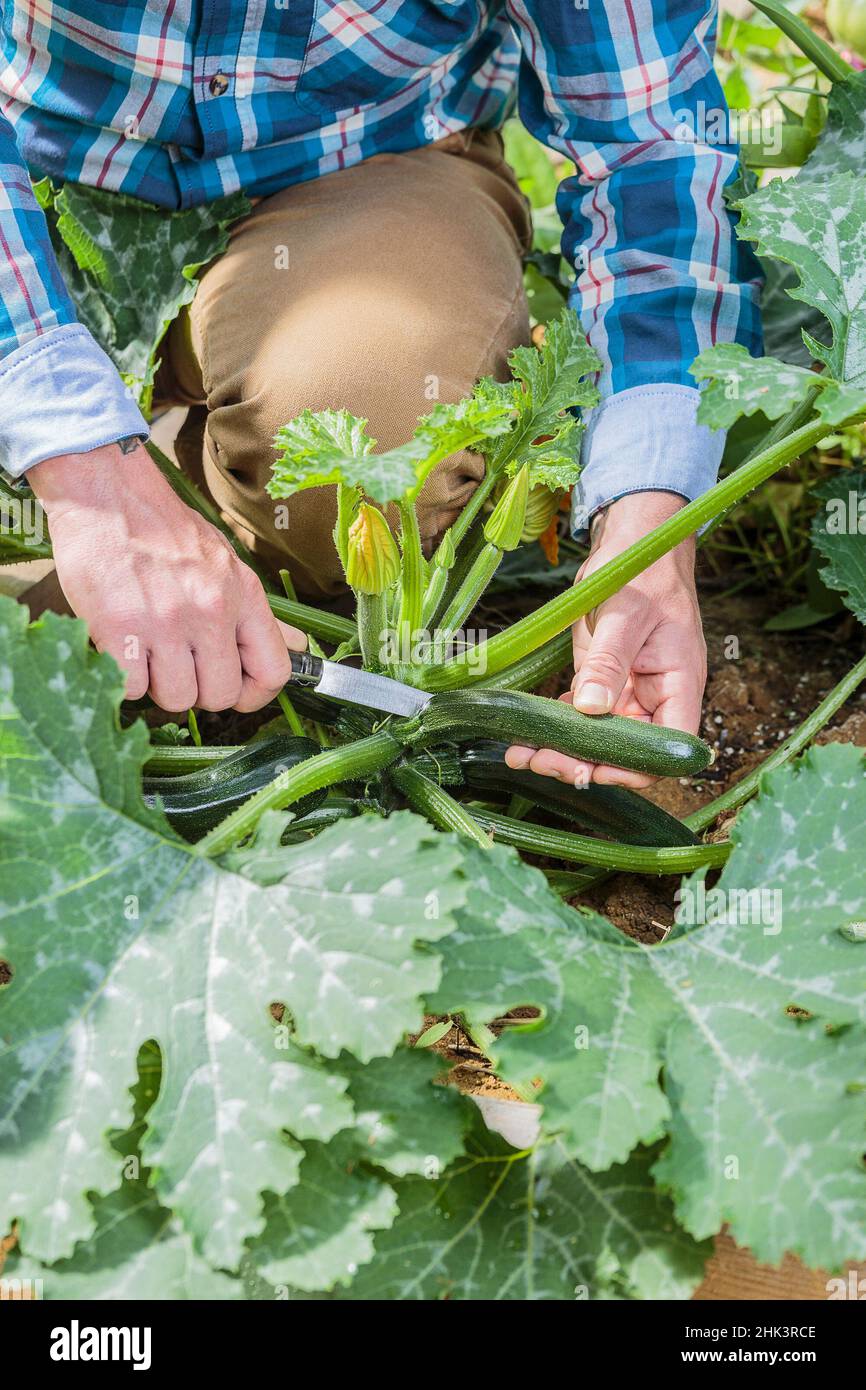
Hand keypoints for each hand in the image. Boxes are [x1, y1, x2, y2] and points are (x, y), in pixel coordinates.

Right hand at [30, 441, 306, 712]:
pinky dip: (125, 678)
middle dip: (198, 690)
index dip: (255, 695)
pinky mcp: (120, 628)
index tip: (236, 692)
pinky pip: (133, 688)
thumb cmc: (163, 529)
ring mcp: (166, 621)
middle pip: (221, 695)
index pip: (274, 671)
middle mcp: (211, 609)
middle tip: (176, 663)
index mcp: (243, 594)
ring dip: (159, 686)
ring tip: (146, 651)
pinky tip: (121, 648)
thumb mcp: (224, 562)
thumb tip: (297, 647)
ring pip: (177, 699)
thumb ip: (252, 612)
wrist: (106, 491)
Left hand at [505, 491, 705, 789]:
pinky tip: (523, 737)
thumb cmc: (642, 571)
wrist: (633, 544)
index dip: (634, 768)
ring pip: (599, 741)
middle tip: (539, 761)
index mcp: (679, 686)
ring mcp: (627, 693)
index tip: (592, 768)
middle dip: (585, 764)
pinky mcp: (602, 682)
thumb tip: (591, 708)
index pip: (667, 748)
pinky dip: (555, 730)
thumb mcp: (625, 615)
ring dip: (562, 752)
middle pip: (628, 753)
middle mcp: (656, 698)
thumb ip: (608, 662)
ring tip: (520, 755)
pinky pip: (581, 718)